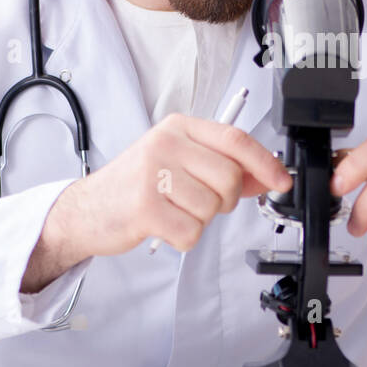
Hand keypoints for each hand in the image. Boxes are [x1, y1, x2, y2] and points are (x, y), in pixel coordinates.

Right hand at [25, 113, 291, 289]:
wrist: (85, 209)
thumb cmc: (135, 186)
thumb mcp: (179, 164)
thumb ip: (222, 167)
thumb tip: (267, 176)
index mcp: (179, 128)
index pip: (235, 139)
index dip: (265, 163)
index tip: (282, 182)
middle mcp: (166, 144)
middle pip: (229, 178)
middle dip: (224, 200)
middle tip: (198, 202)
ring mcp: (153, 174)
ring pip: (212, 208)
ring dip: (199, 220)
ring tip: (173, 211)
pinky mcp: (144, 207)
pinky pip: (191, 232)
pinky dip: (183, 238)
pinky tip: (164, 226)